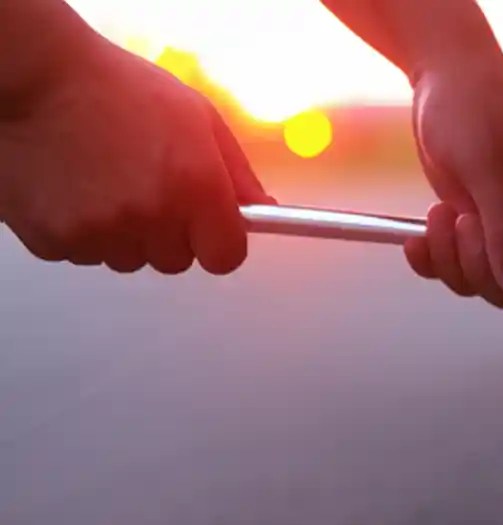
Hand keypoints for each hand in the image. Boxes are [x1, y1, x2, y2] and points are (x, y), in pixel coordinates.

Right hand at [0, 37, 273, 274]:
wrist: (33, 77)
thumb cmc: (113, 87)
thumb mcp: (196, 118)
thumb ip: (236, 172)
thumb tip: (261, 210)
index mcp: (196, 187)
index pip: (226, 257)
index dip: (219, 242)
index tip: (210, 227)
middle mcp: (152, 217)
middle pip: (177, 260)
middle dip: (170, 231)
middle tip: (147, 185)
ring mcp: (102, 233)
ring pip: (130, 258)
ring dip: (125, 232)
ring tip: (106, 179)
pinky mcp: (56, 241)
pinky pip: (84, 253)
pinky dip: (82, 230)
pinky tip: (75, 188)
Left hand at [405, 58, 502, 310]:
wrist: (445, 76)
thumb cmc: (474, 107)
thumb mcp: (486, 168)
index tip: (486, 252)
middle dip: (475, 267)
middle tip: (457, 220)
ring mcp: (500, 226)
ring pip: (478, 280)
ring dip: (448, 259)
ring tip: (437, 214)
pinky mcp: (470, 222)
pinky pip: (452, 263)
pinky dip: (430, 258)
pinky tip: (415, 238)